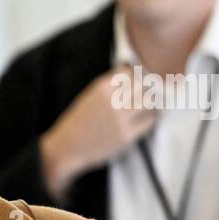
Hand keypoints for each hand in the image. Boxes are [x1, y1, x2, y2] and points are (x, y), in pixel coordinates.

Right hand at [40, 65, 155, 199]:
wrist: (67, 147)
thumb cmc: (79, 122)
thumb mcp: (89, 96)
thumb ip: (110, 86)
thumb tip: (133, 75)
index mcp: (101, 88)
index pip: (129, 72)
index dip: (135, 77)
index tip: (137, 82)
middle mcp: (112, 101)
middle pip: (142, 85)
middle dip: (145, 90)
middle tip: (144, 96)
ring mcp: (120, 119)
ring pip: (149, 102)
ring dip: (150, 103)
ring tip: (146, 108)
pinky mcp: (126, 136)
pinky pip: (149, 121)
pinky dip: (150, 119)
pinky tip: (144, 120)